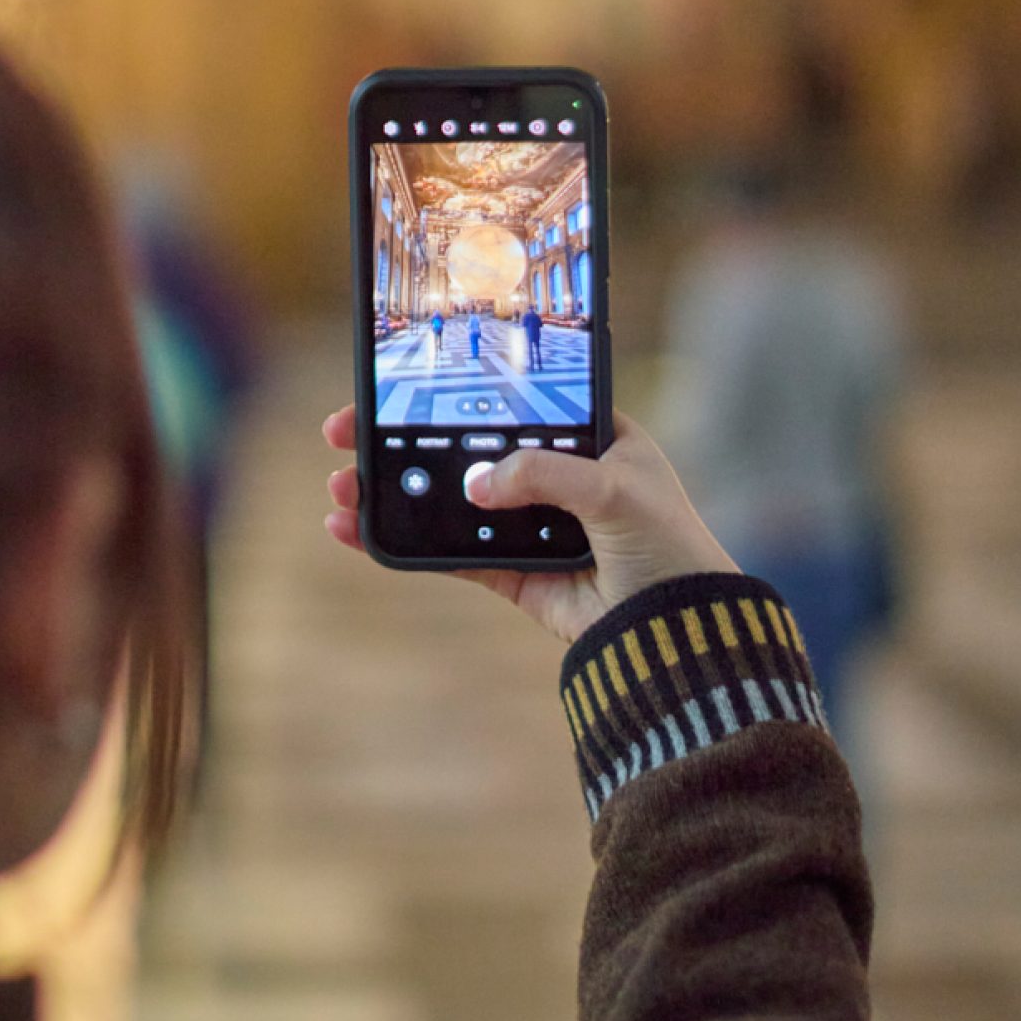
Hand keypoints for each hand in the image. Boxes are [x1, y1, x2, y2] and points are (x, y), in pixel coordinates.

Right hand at [323, 407, 737, 642]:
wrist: (678, 631)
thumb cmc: (668, 545)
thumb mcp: (613, 490)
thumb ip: (544, 475)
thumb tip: (476, 485)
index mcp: (588, 437)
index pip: (506, 401)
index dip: (451, 392)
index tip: (393, 388)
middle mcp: (555, 476)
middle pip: (463, 448)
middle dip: (399, 443)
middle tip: (343, 436)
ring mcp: (530, 525)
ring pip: (448, 502)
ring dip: (393, 496)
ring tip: (342, 490)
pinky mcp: (515, 574)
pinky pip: (450, 554)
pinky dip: (407, 546)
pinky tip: (362, 534)